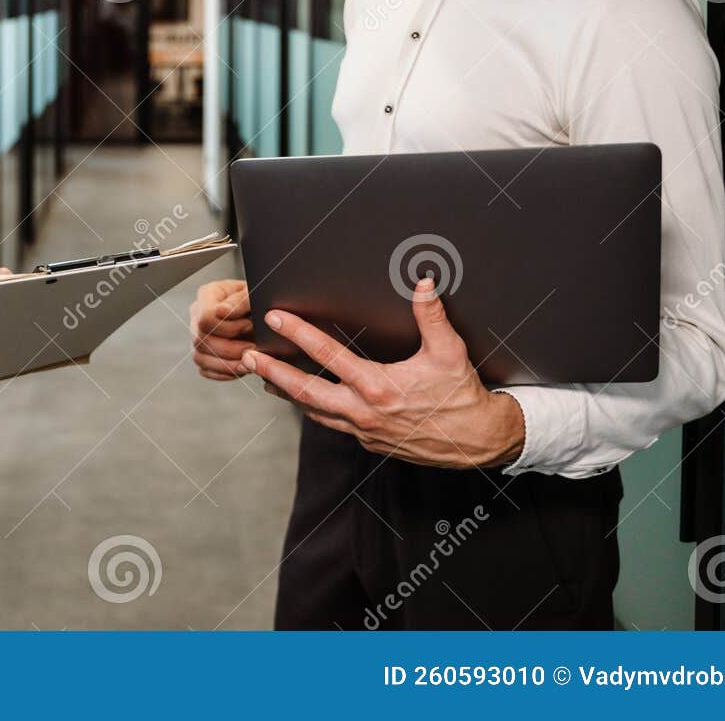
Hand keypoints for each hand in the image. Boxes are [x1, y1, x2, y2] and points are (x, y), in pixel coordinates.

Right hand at [190, 278, 254, 380]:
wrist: (264, 311)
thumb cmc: (258, 299)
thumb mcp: (253, 293)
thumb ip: (240, 300)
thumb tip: (222, 311)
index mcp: (207, 295)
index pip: (206, 318)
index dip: (228, 327)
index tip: (250, 326)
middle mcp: (197, 315)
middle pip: (201, 340)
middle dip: (231, 349)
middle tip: (253, 348)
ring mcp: (197, 336)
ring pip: (200, 358)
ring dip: (228, 364)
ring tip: (250, 362)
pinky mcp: (203, 354)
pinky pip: (206, 370)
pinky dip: (225, 373)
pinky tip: (242, 367)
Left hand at [243, 278, 524, 467]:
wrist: (477, 440)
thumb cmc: (462, 396)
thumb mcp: (449, 352)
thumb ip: (432, 317)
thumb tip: (424, 283)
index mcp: (378, 387)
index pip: (327, 355)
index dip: (298, 334)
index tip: (276, 319)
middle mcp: (363, 412)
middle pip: (305, 391)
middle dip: (274, 371)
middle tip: (248, 356)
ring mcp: (363, 430)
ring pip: (314, 412)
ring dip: (288, 393)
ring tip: (264, 377)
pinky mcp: (369, 441)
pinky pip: (332, 424)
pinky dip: (313, 410)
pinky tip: (304, 399)